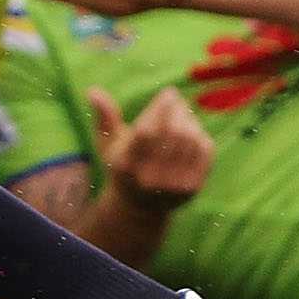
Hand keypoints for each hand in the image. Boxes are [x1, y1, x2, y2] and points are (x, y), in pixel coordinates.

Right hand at [89, 86, 211, 210]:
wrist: (140, 207)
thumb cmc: (123, 165)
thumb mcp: (108, 144)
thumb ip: (104, 118)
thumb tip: (93, 91)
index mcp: (125, 164)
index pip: (146, 131)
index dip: (161, 107)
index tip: (168, 93)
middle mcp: (148, 178)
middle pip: (173, 133)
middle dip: (179, 110)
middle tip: (177, 102)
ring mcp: (172, 185)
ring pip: (191, 139)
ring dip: (190, 120)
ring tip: (183, 116)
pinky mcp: (191, 188)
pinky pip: (205, 152)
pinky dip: (201, 136)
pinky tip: (193, 132)